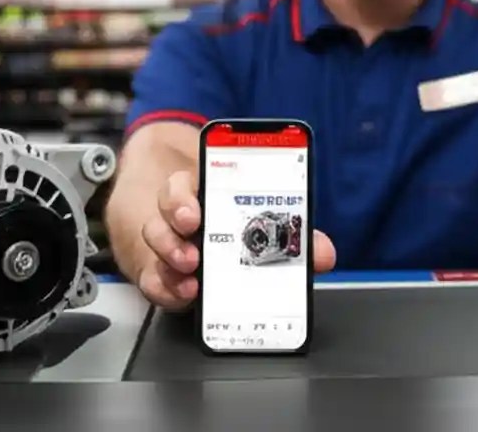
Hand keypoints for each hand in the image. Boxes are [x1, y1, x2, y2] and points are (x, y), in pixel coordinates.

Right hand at [135, 169, 336, 310]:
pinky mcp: (160, 274)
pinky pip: (153, 280)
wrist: (204, 249)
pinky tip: (186, 293)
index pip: (184, 184)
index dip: (183, 197)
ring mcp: (168, 245)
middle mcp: (181, 216)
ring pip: (156, 241)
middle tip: (193, 241)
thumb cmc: (236, 231)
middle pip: (167, 210)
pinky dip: (167, 289)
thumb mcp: (265, 227)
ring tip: (192, 272)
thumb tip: (324, 254)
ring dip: (172, 255)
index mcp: (205, 192)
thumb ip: (295, 237)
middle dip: (177, 225)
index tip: (193, 213)